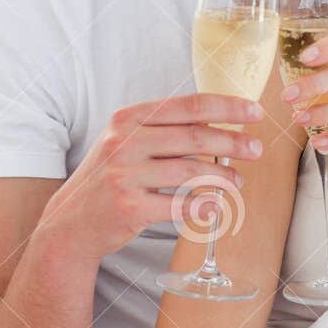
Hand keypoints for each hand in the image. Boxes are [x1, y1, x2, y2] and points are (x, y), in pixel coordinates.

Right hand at [37, 94, 264, 263]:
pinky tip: (216, 206)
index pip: (189, 106)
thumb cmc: (107, 178)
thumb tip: (216, 122)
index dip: (227, 107)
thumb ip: (162, 129)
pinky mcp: (130, 207)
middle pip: (195, 136)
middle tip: (256, 149)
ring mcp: (125, 175)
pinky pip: (180, 204)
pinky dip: (204, 205)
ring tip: (237, 180)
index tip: (255, 111)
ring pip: (192, 170)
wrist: (71, 221)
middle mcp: (124, 142)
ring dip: (223, 175)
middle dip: (233, 141)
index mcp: (128, 119)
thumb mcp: (125, 142)